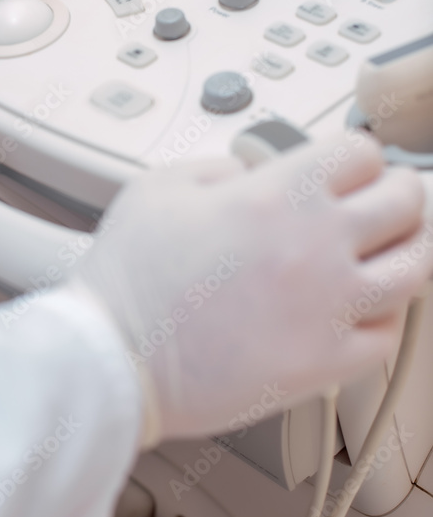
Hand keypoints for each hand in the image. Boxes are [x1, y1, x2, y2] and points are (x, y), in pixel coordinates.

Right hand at [71, 132, 432, 443]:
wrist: (114, 359)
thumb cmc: (129, 280)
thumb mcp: (160, 187)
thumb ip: (220, 166)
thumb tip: (253, 171)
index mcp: (277, 196)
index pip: (361, 153)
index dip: (353, 154)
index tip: (348, 166)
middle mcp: (316, 247)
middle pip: (405, 201)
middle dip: (395, 193)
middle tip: (385, 199)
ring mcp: (328, 308)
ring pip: (416, 267)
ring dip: (409, 249)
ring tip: (394, 248)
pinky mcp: (325, 364)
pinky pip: (390, 335)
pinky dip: (386, 316)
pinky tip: (366, 309)